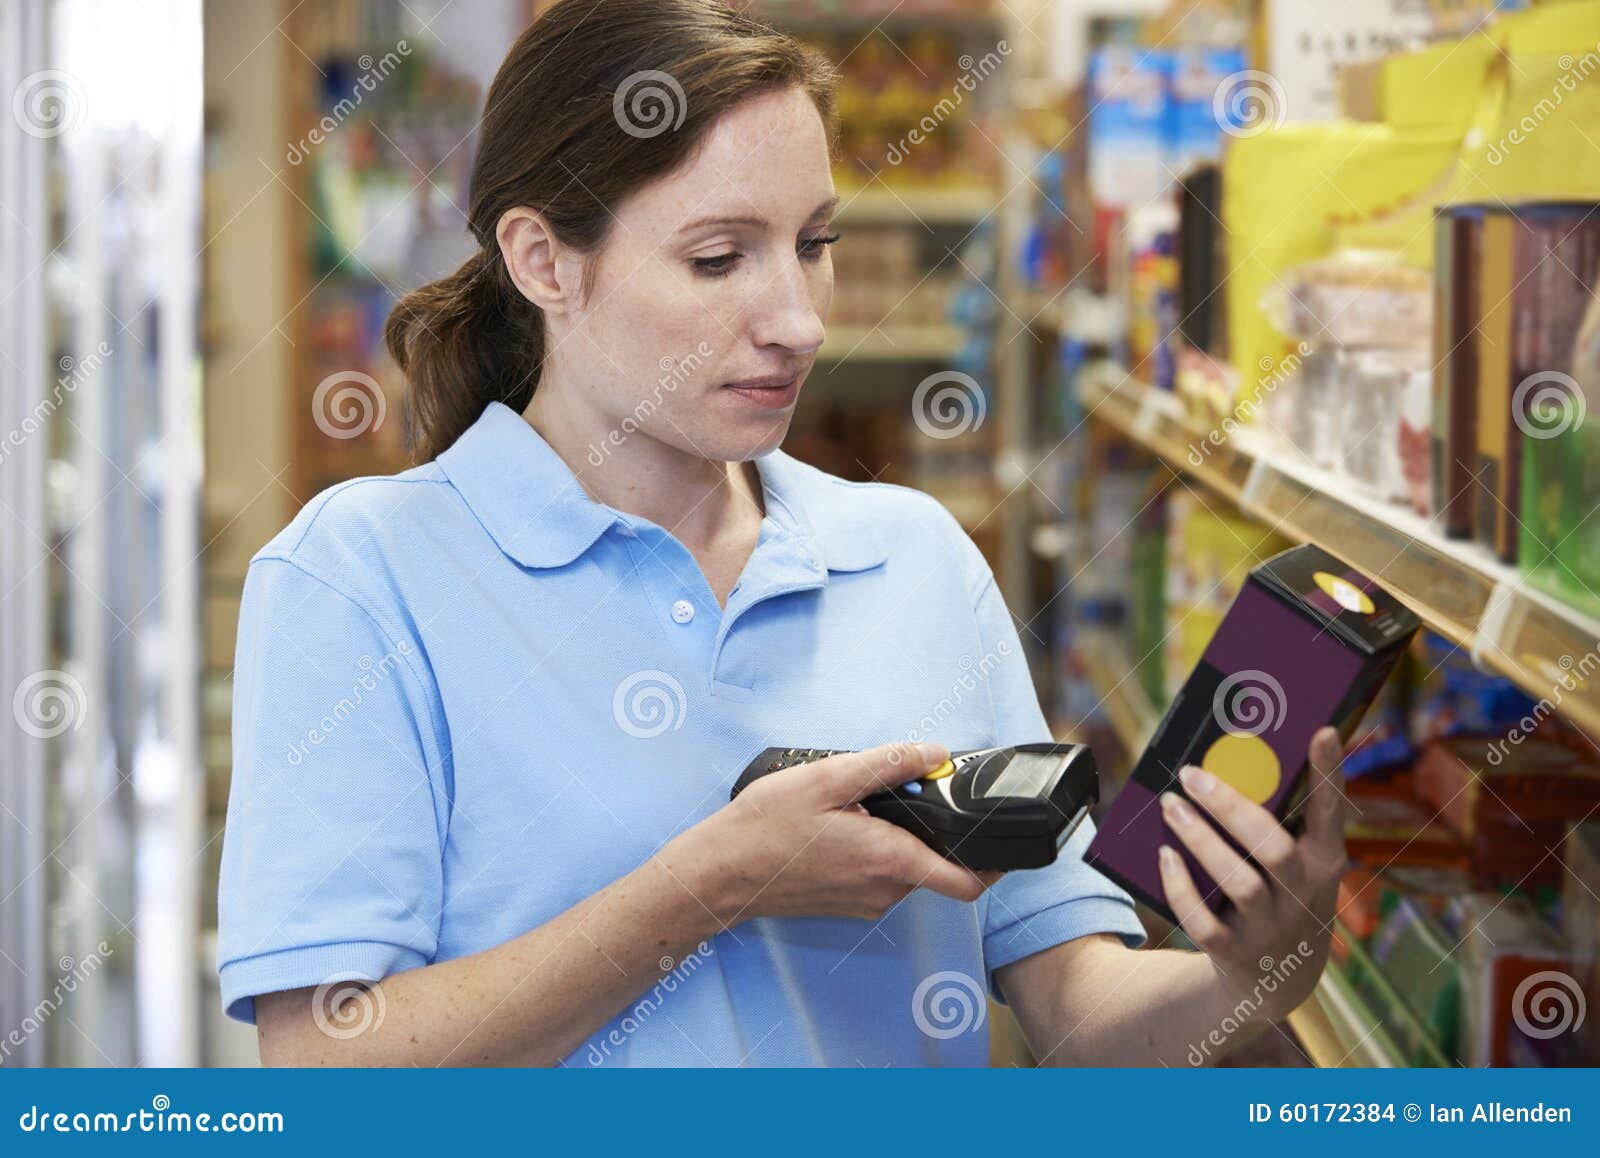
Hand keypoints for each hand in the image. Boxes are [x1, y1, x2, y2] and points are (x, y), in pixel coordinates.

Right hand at [668, 741, 997, 925]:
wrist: (720, 873)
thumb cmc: (766, 829)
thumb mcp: (829, 778)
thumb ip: (889, 763)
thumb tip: (935, 753)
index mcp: (890, 861)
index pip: (968, 881)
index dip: (995, 863)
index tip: (1001, 837)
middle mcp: (884, 891)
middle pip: (934, 862)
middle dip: (929, 827)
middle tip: (902, 791)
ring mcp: (865, 902)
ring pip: (904, 866)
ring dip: (897, 836)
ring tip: (859, 805)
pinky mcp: (846, 904)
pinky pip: (878, 874)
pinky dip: (874, 849)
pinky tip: (840, 826)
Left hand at [1155, 726, 1347, 1020]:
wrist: (1277, 981)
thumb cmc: (1282, 894)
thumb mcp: (1299, 863)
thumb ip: (1281, 819)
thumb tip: (1240, 753)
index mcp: (1325, 861)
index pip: (1331, 812)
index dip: (1328, 773)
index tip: (1320, 730)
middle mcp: (1304, 895)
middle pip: (1272, 847)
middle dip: (1230, 807)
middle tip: (1192, 774)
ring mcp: (1272, 928)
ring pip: (1239, 882)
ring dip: (1200, 840)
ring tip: (1171, 805)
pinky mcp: (1236, 953)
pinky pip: (1204, 922)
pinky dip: (1181, 888)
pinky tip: (1164, 856)